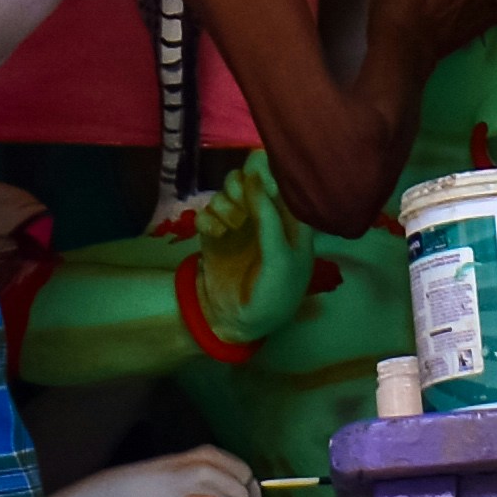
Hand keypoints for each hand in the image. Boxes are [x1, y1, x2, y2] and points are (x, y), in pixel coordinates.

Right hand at [188, 155, 315, 346]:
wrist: (239, 323)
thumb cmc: (273, 292)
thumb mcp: (280, 257)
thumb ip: (269, 215)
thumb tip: (255, 174)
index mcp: (290, 220)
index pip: (282, 182)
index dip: (269, 175)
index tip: (258, 180)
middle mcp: (264, 217)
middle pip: (248, 180)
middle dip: (242, 187)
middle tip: (241, 203)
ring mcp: (238, 224)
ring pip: (226, 193)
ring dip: (225, 204)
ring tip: (231, 226)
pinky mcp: (215, 234)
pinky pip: (207, 211)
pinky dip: (209, 218)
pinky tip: (216, 234)